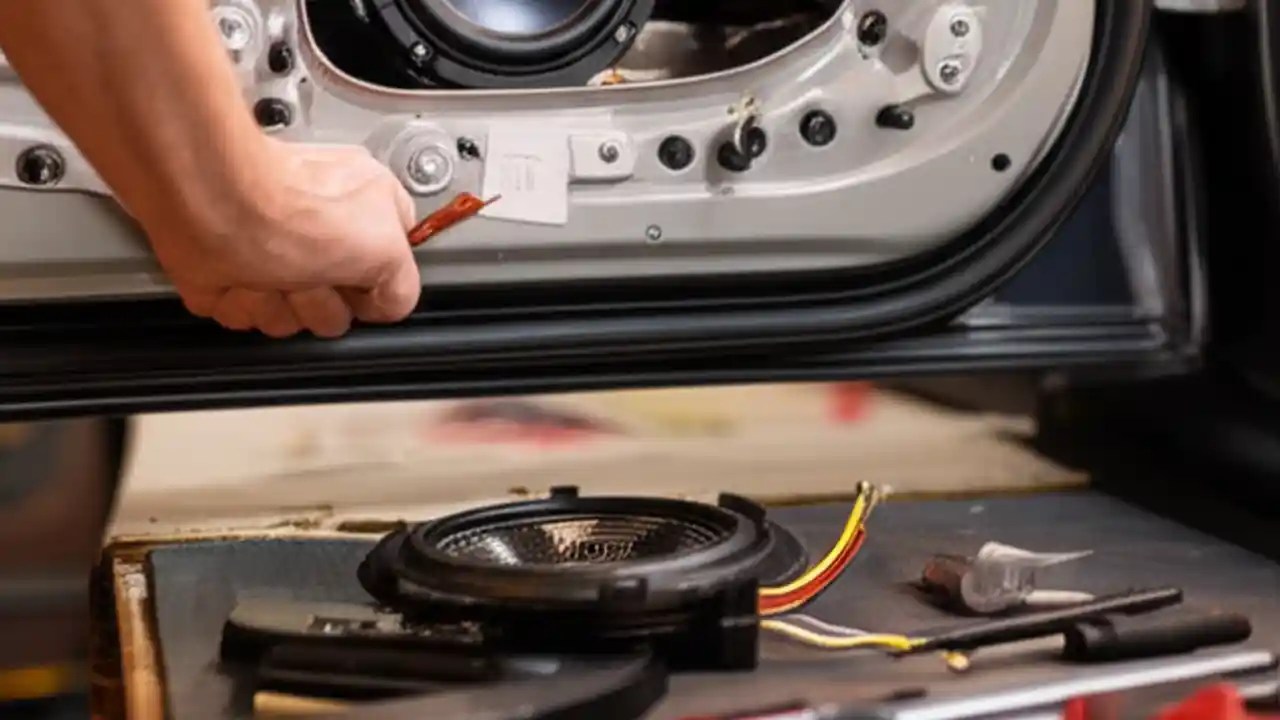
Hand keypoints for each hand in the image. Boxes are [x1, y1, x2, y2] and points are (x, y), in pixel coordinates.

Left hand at [139, 139, 421, 338]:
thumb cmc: (287, 206)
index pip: (388, 278)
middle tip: (311, 268)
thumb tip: (386, 305)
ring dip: (279, 303)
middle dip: (320, 301)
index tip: (358, 278)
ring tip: (271, 265)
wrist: (211, 202)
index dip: (374, 288)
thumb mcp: (388, 249)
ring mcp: (276, 258)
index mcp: (367, 214)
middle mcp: (320, 235)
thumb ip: (403, 287)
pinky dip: (241, 302)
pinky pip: (246, 318)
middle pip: (336, 312)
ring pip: (290, 320)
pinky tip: (240, 272)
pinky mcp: (232, 277)